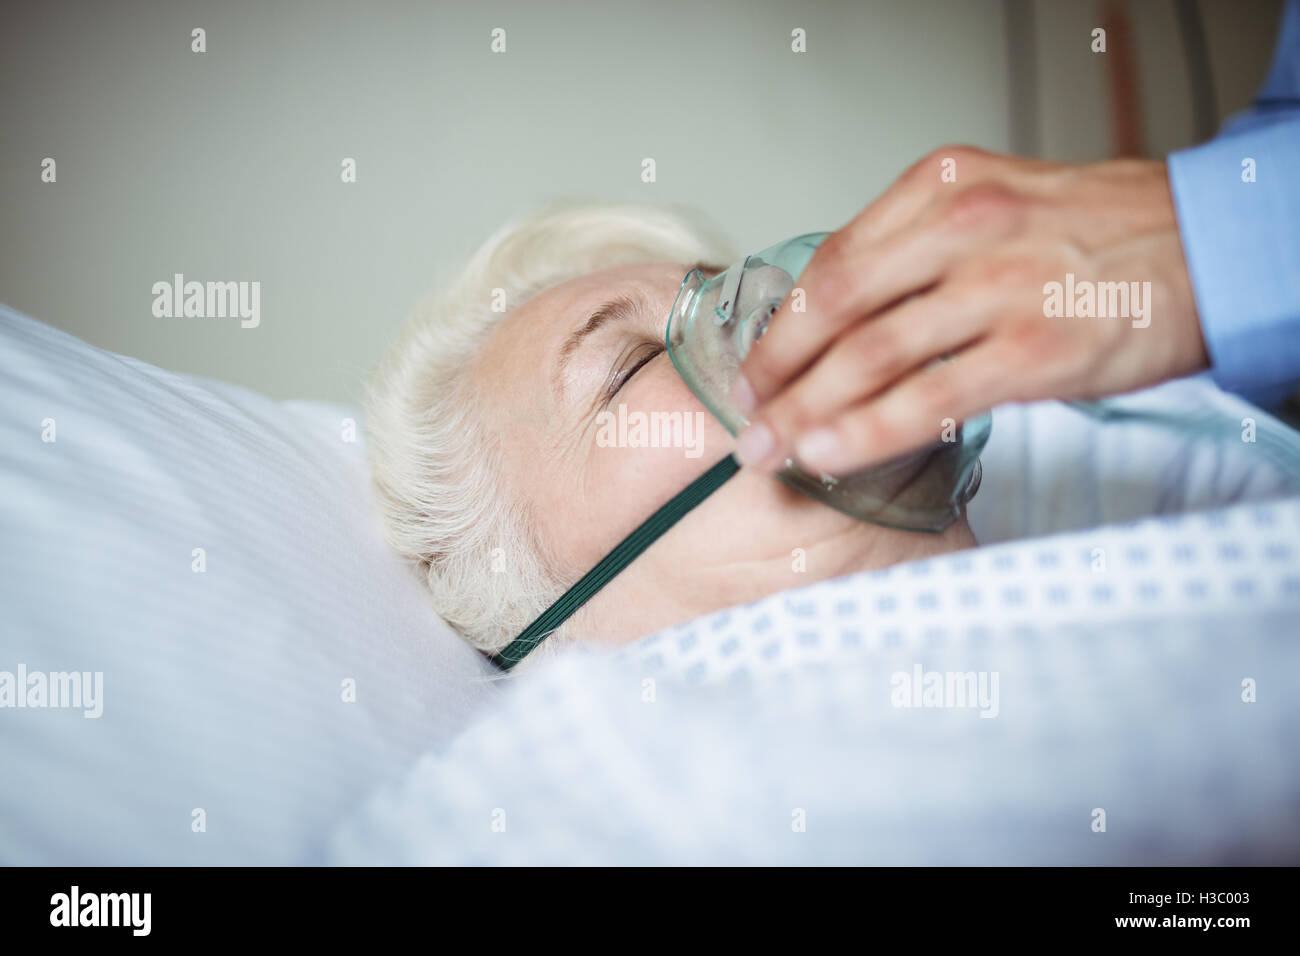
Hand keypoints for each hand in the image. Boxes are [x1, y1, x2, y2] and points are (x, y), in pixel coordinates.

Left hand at [732, 145, 1210, 474]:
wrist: (1208, 247)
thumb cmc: (1098, 234)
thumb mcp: (996, 204)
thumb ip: (919, 249)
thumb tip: (842, 315)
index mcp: (943, 186)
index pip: (834, 261)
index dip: (781, 323)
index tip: (754, 365)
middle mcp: (962, 228)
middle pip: (835, 309)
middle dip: (777, 373)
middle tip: (743, 417)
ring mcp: (997, 288)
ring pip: (869, 358)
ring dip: (805, 411)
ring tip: (768, 449)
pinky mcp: (1032, 351)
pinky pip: (925, 400)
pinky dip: (864, 432)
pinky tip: (826, 455)